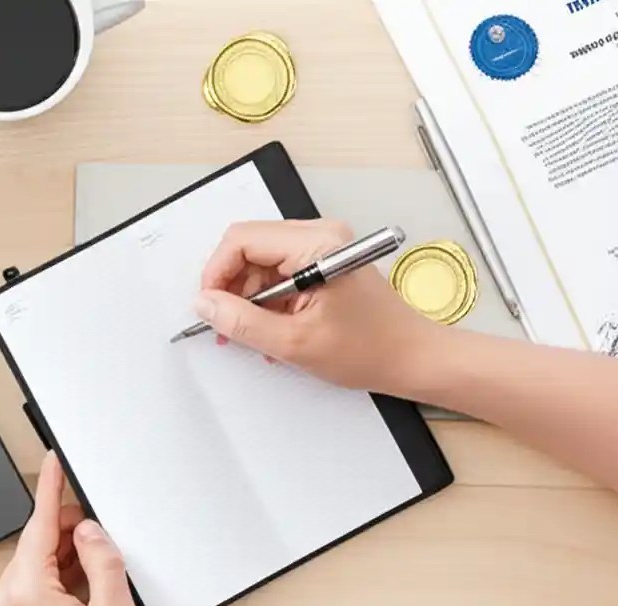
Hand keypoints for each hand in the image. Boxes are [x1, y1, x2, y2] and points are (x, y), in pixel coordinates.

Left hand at [0, 452, 151, 605]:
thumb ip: (102, 559)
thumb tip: (91, 529)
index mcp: (27, 592)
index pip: (39, 524)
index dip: (50, 487)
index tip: (52, 461)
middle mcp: (10, 600)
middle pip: (40, 539)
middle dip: (72, 528)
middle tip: (104, 532)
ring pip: (43, 558)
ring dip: (72, 553)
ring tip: (103, 570)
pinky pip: (41, 578)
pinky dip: (66, 572)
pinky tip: (92, 582)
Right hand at [193, 219, 445, 394]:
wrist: (412, 357)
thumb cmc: (370, 349)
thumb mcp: (294, 343)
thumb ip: (242, 322)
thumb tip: (204, 305)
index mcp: (316, 245)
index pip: (242, 239)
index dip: (216, 273)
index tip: (209, 306)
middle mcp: (320, 235)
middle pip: (249, 248)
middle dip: (231, 289)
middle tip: (226, 326)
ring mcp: (322, 247)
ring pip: (260, 263)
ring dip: (249, 300)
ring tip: (254, 336)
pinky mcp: (323, 262)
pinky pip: (278, 273)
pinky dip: (268, 302)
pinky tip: (274, 330)